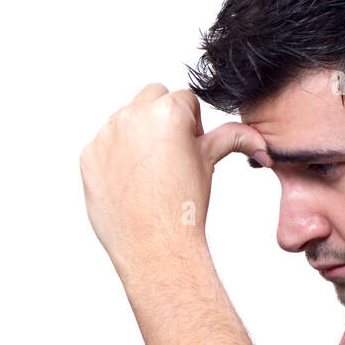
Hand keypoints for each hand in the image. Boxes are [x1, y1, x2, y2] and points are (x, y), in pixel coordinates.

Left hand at [79, 83, 269, 277]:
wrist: (154, 246)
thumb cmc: (182, 207)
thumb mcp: (209, 163)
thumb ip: (232, 138)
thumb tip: (256, 140)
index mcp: (167, 112)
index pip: (183, 99)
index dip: (191, 124)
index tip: (188, 148)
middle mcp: (133, 117)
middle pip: (152, 98)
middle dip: (162, 119)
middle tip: (170, 154)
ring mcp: (107, 135)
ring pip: (125, 119)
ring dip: (137, 136)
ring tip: (150, 172)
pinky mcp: (88, 155)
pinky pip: (103, 144)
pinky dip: (114, 157)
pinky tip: (129, 182)